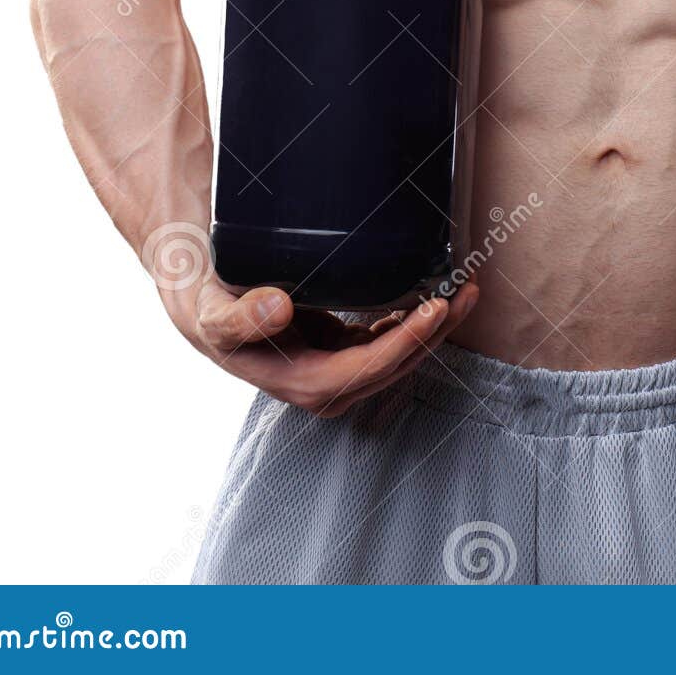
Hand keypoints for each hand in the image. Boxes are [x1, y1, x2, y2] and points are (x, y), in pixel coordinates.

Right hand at [171, 274, 478, 418]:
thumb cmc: (215, 313)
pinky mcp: (346, 351)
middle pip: (395, 364)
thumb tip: (277, 308)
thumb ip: (241, 317)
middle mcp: (327, 385)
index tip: (435, 309)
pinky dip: (416, 321)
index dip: (406, 343)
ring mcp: (340, 370)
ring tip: (466, 290)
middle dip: (435, 333)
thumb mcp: (217, 315)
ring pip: (399, 355)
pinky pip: (391, 341)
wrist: (209, 312)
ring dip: (435, 328)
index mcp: (303, 383)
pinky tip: (436, 296)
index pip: (368, 369)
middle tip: (466, 291)